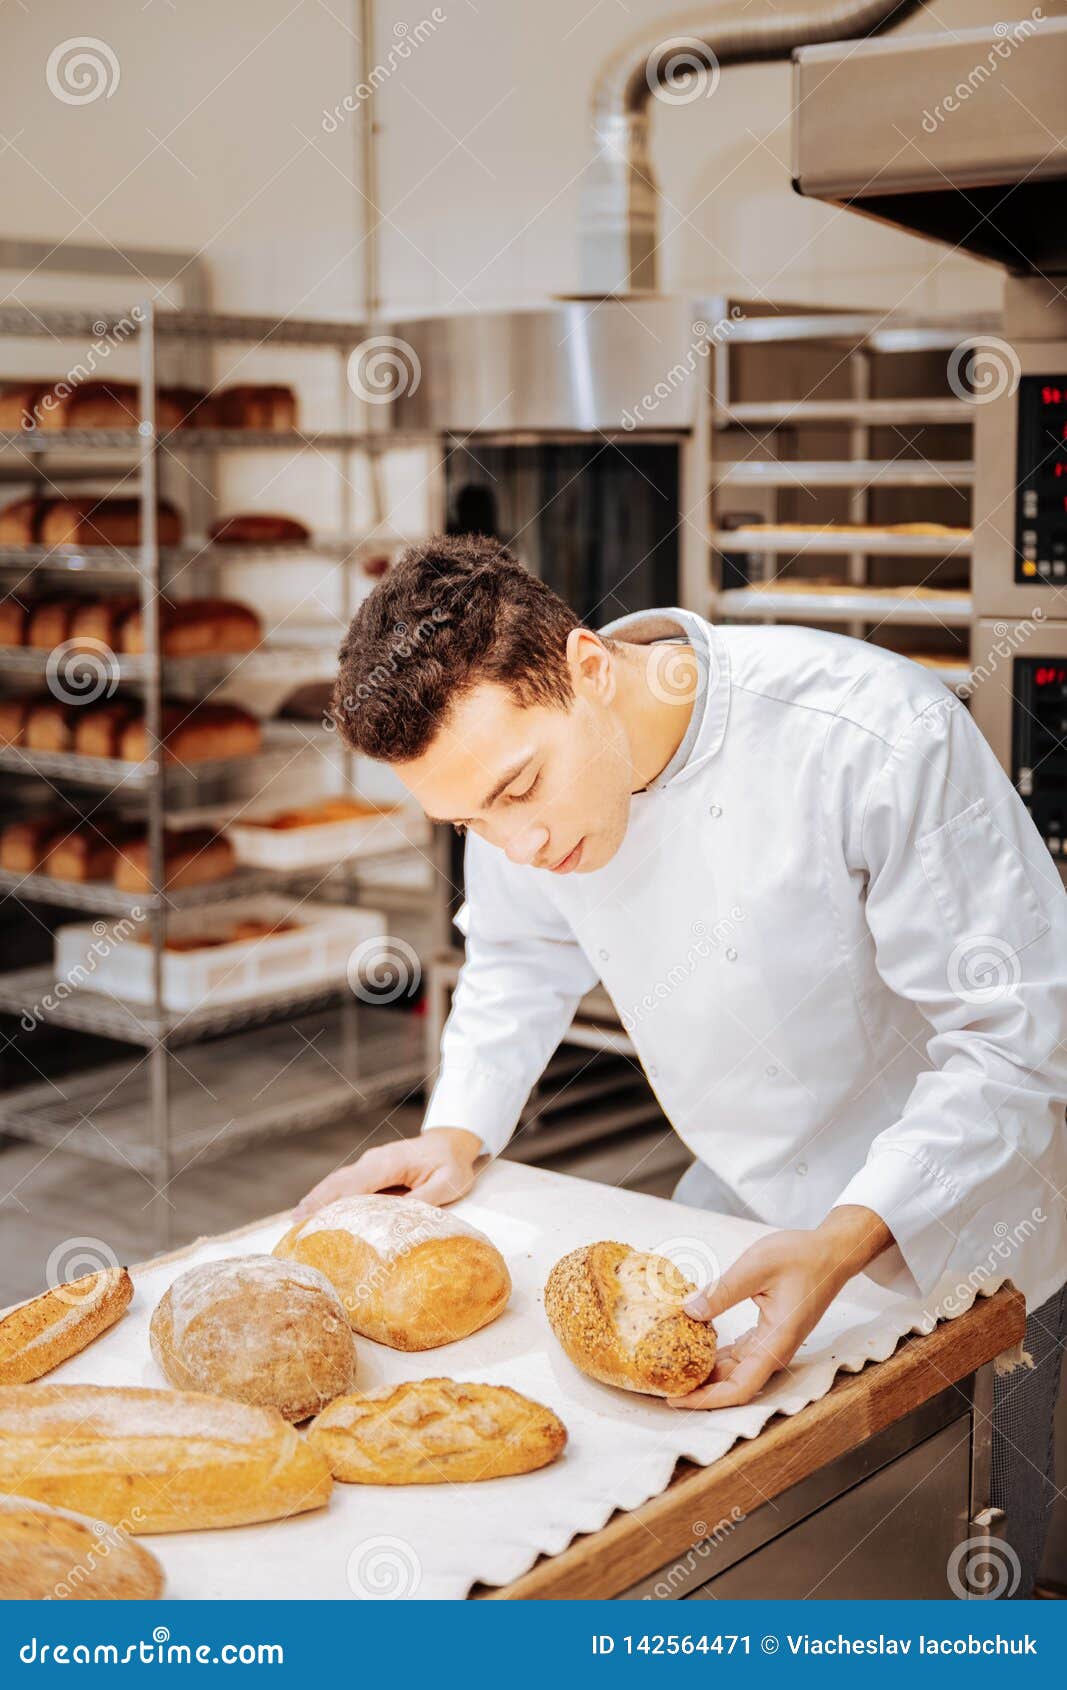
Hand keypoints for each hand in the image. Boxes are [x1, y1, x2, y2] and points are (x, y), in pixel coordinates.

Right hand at [291, 1127, 483, 1220]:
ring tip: (297, 1222)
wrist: (452, 1141)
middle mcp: (374, 1161)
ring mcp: (370, 1165)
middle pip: (339, 1182)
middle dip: (316, 1201)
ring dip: (318, 1199)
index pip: (356, 1183)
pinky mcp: (371, 1172)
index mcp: (390, 1162)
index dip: (334, 1201)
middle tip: (294, 1226)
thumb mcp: (448, 1183)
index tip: (314, 1217)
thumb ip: (424, 1200)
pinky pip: (346, 1184)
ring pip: (338, 1182)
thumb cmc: (451, 1163)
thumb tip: (398, 1218)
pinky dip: (328, 1196)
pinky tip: (315, 1210)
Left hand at [666, 1205, 892, 1409]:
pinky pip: (739, 1355)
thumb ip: (722, 1292)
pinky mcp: (768, 1334)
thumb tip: (689, 1312)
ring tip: (673, 1371)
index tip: (676, 1399)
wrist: (830, 1253)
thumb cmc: (801, 1258)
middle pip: (733, 1386)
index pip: (739, 1389)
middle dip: (699, 1391)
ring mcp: (771, 1344)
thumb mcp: (756, 1268)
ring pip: (735, 1372)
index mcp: (775, 1344)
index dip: (706, 1400)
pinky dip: (717, 1357)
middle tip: (662, 1385)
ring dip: (706, 1375)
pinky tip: (694, 1349)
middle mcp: (774, 1352)